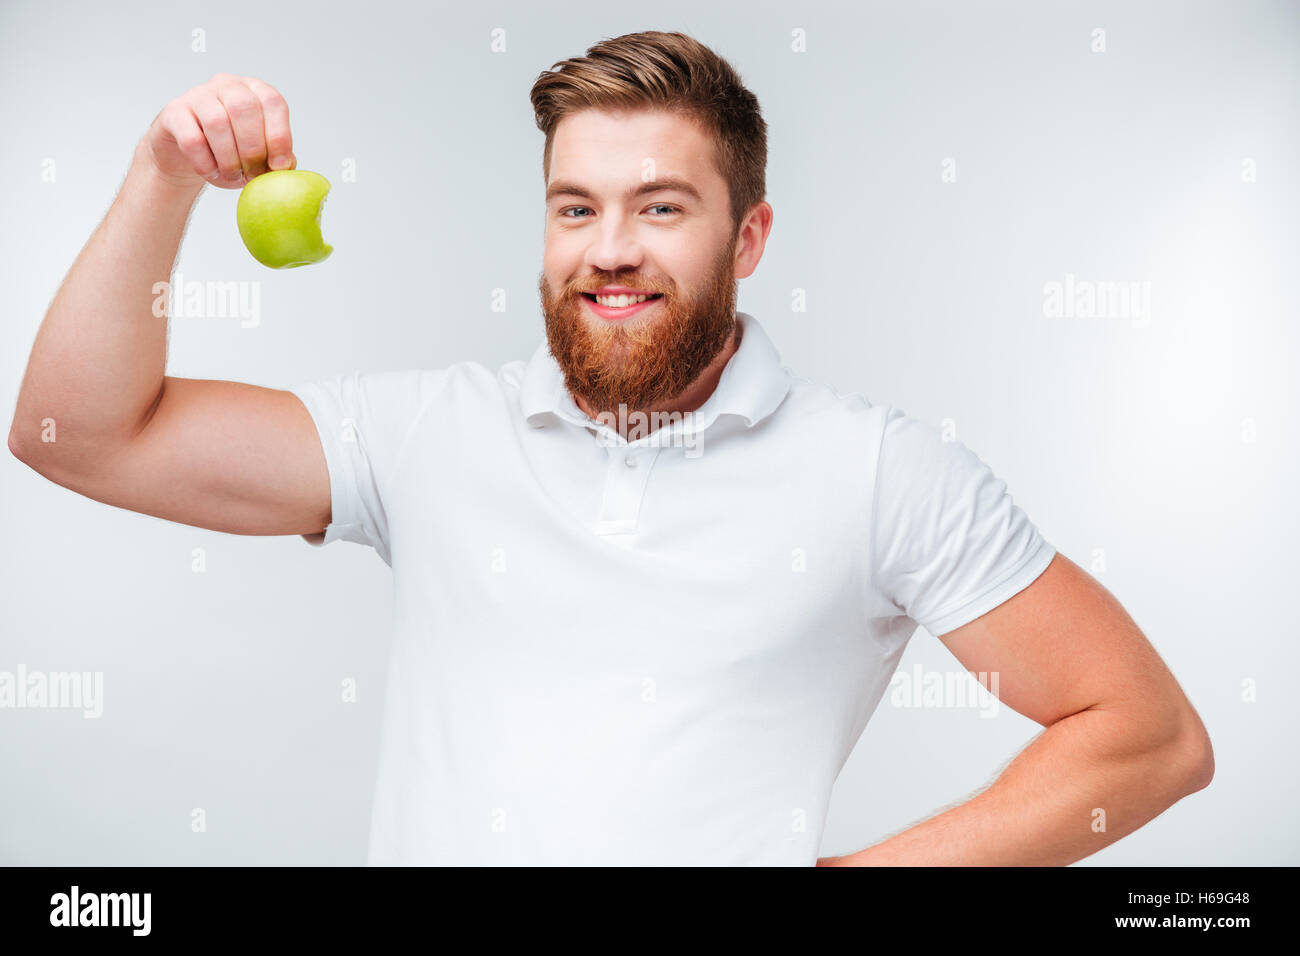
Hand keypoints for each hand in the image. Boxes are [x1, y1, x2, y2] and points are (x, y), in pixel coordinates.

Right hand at [140, 74, 295, 189]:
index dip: (279, 135)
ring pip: (217, 122)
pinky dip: (205, 162)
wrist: (186, 155)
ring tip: (231, 175)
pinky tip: (211, 172)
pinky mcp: (174, 112)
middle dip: (252, 148)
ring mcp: (198, 95)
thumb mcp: (260, 157)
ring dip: (228, 158)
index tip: (278, 165)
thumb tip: (286, 164)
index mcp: (255, 91)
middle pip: (245, 108)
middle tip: (252, 173)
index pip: (273, 102)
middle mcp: (227, 85)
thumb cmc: (229, 153)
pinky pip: (192, 138)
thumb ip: (277, 158)